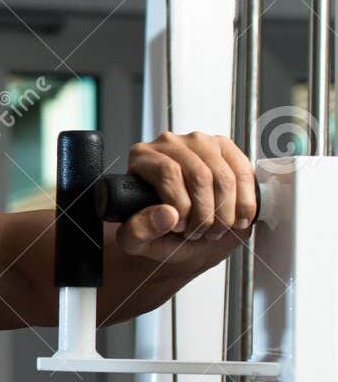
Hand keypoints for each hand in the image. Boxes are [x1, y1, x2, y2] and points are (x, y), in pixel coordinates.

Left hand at [117, 130, 255, 263]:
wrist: (178, 230)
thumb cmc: (155, 229)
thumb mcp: (136, 239)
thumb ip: (139, 231)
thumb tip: (166, 214)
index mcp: (142, 157)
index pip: (167, 172)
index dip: (180, 204)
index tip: (181, 227)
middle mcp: (170, 143)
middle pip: (199, 174)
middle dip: (205, 213)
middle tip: (201, 233)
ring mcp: (200, 142)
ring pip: (223, 175)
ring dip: (226, 211)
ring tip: (216, 230)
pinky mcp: (224, 148)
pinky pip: (243, 171)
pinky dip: (245, 201)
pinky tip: (239, 219)